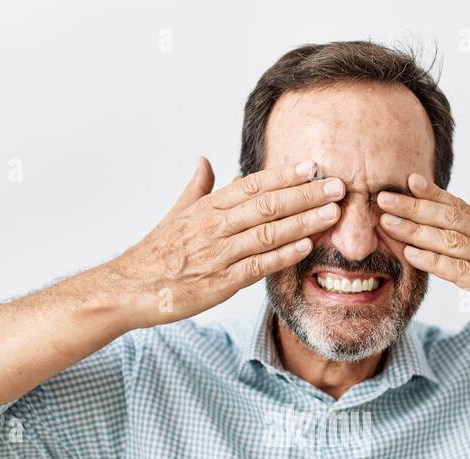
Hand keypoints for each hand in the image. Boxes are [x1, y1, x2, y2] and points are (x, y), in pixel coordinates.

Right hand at [98, 157, 344, 328]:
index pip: (251, 185)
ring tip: (332, 213)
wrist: (130, 287)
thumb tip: (205, 160)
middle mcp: (214, 227)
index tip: (312, 167)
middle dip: (305, 194)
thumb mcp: (176, 213)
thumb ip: (197, 188)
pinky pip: (257, 266)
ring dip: (303, 221)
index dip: (284, 175)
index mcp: (207, 208)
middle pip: (267, 204)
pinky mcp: (219, 283)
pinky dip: (282, 255)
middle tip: (338, 187)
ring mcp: (218, 254)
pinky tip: (306, 247)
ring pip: (267, 233)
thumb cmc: (156, 253)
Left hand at [376, 174, 469, 352]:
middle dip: (414, 206)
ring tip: (388, 222)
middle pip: (450, 218)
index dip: (434, 192)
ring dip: (416, 230)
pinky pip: (458, 271)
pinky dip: (433, 261)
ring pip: (451, 240)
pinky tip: (411, 254)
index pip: (460, 206)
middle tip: (384, 197)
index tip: (408, 180)